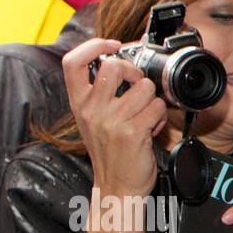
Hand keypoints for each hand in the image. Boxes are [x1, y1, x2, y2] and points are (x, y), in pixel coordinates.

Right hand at [62, 37, 166, 232]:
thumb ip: (99, 94)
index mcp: (78, 103)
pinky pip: (156, 108)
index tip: (112, 46)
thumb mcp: (93, 120)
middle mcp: (91, 109)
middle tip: (138, 87)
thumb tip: (117, 63)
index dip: (93, 46)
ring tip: (145, 116)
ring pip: (144, 88)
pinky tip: (150, 129)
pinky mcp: (132, 132)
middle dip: (134, 73)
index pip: (73, 61)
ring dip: (151, 100)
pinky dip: (159, 117)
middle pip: (114, 66)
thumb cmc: (110, 152)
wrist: (117, 186)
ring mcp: (111, 120)